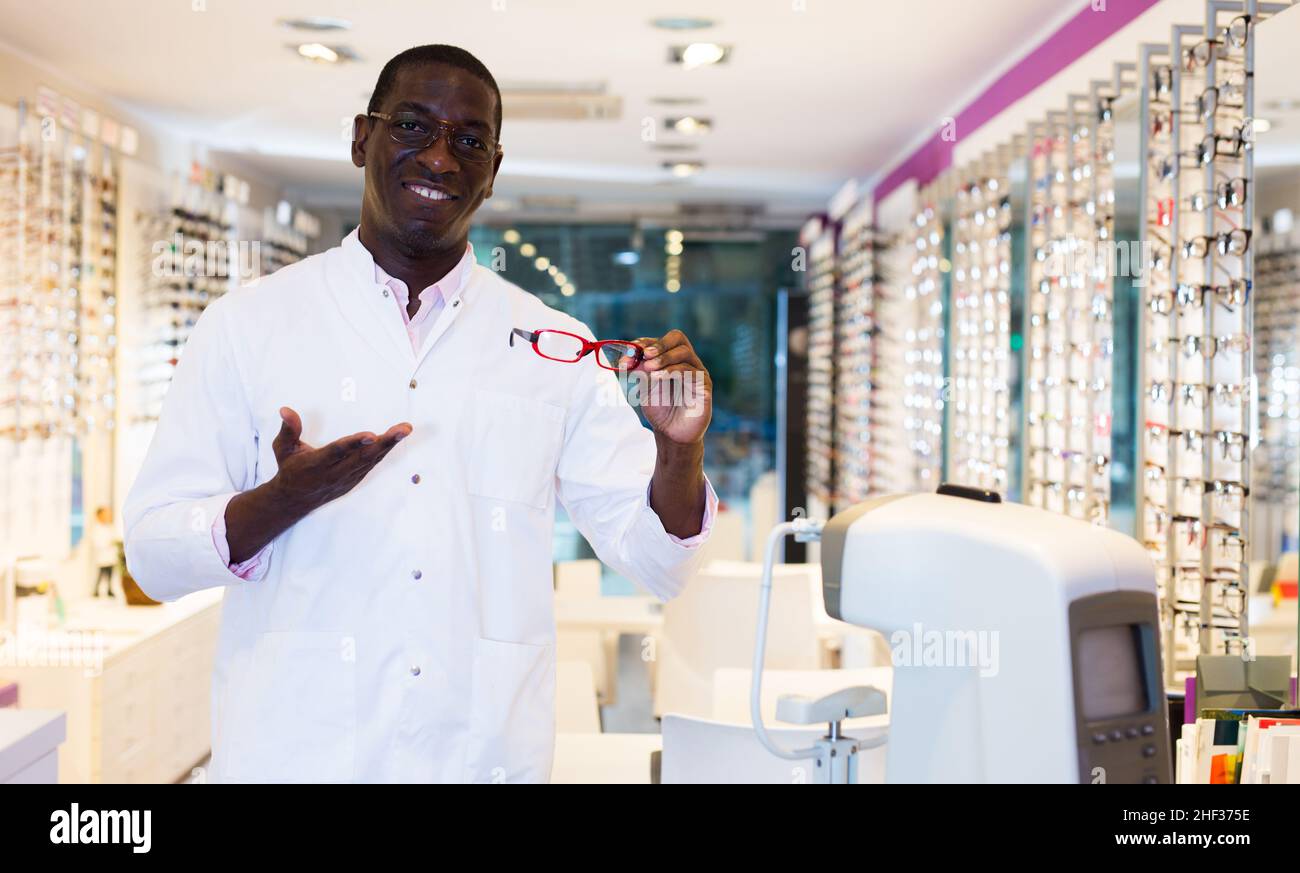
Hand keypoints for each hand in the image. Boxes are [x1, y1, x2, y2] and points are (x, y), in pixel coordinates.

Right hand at [270, 406, 412, 512]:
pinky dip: (384, 451)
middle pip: (363, 457)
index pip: (337, 452)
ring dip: (389, 444)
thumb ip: (288, 430)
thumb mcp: (283, 448)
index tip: (370, 435)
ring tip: (404, 429)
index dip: (354, 444)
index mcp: (316, 464)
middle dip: (385, 442)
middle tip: (402, 429)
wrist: (295, 499)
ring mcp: (347, 478)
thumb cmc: (290, 468)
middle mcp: (334, 473)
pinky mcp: (354, 479)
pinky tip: (395, 438)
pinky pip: (372, 464)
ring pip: (371, 460)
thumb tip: (285, 410)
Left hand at [630, 330, 711, 444]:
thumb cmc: (660, 409)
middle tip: (644, 354)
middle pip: (678, 339)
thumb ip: (639, 370)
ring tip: (648, 368)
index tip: (630, 352)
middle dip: (659, 344)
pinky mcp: (704, 386)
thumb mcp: (644, 386)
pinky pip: (691, 372)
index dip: (646, 342)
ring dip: (664, 357)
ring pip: (684, 353)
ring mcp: (698, 372)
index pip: (662, 341)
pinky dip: (672, 371)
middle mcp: (688, 362)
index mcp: (673, 359)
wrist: (671, 434)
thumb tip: (629, 354)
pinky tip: (657, 377)